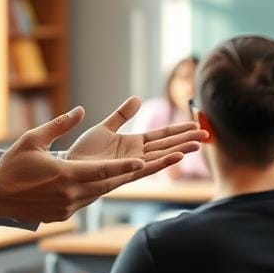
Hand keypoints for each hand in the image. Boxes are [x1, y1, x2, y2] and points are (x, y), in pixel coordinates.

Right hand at [0, 105, 188, 221]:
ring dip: (110, 182)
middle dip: (127, 175)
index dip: (124, 166)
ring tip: (126, 172)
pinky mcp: (62, 215)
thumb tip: (80, 110)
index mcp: (66, 175)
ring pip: (97, 193)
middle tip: (147, 166)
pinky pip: (84, 201)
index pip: (103, 170)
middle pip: (107, 184)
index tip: (143, 161)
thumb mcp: (33, 139)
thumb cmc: (12, 165)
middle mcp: (70, 195)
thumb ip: (60, 125)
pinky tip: (96, 182)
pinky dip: (93, 191)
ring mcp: (67, 208)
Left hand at [66, 97, 206, 167]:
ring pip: (160, 157)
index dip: (178, 130)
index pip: (161, 136)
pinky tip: (176, 157)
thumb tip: (137, 98)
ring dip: (179, 151)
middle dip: (186, 141)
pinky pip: (146, 168)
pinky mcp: (123, 173)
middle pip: (166, 146)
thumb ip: (122, 115)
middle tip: (207, 135)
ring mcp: (131, 166)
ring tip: (197, 146)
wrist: (66, 168)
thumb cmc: (83, 153)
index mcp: (133, 144)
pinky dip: (161, 162)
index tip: (195, 124)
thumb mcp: (104, 128)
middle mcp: (136, 156)